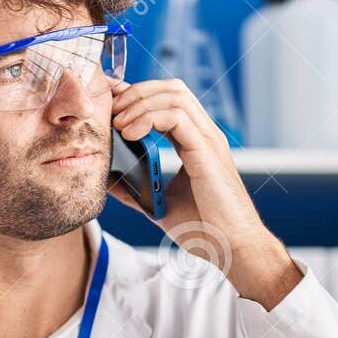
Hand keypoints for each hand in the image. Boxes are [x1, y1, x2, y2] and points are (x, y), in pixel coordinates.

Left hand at [108, 77, 301, 308]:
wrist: (231, 248)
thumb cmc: (204, 229)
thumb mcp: (159, 204)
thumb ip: (134, 190)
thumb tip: (106, 180)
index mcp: (197, 142)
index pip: (168, 101)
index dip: (139, 96)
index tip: (112, 106)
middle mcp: (205, 135)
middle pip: (172, 88)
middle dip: (137, 93)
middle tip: (112, 113)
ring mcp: (208, 140)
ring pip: (174, 95)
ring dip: (140, 103)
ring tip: (118, 124)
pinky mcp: (207, 151)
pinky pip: (177, 117)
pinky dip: (149, 118)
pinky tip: (130, 134)